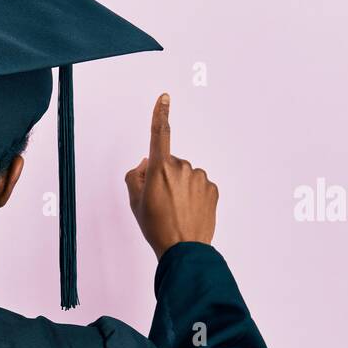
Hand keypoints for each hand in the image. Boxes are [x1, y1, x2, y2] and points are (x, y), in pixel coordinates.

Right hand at [123, 93, 217, 258]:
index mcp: (159, 168)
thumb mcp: (135, 201)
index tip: (164, 98)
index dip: (160, 113)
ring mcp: (199, 178)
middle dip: (165, 176)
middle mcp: (182, 167)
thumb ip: (135, 176)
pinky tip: (189, 211)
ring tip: (176, 210)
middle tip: (160, 202)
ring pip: (186, 175)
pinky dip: (194, 195)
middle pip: (170, 163)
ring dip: (181, 187)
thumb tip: (146, 163)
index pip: (159, 133)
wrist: (183, 249)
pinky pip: (200, 186)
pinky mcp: (212, 189)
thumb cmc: (156, 226)